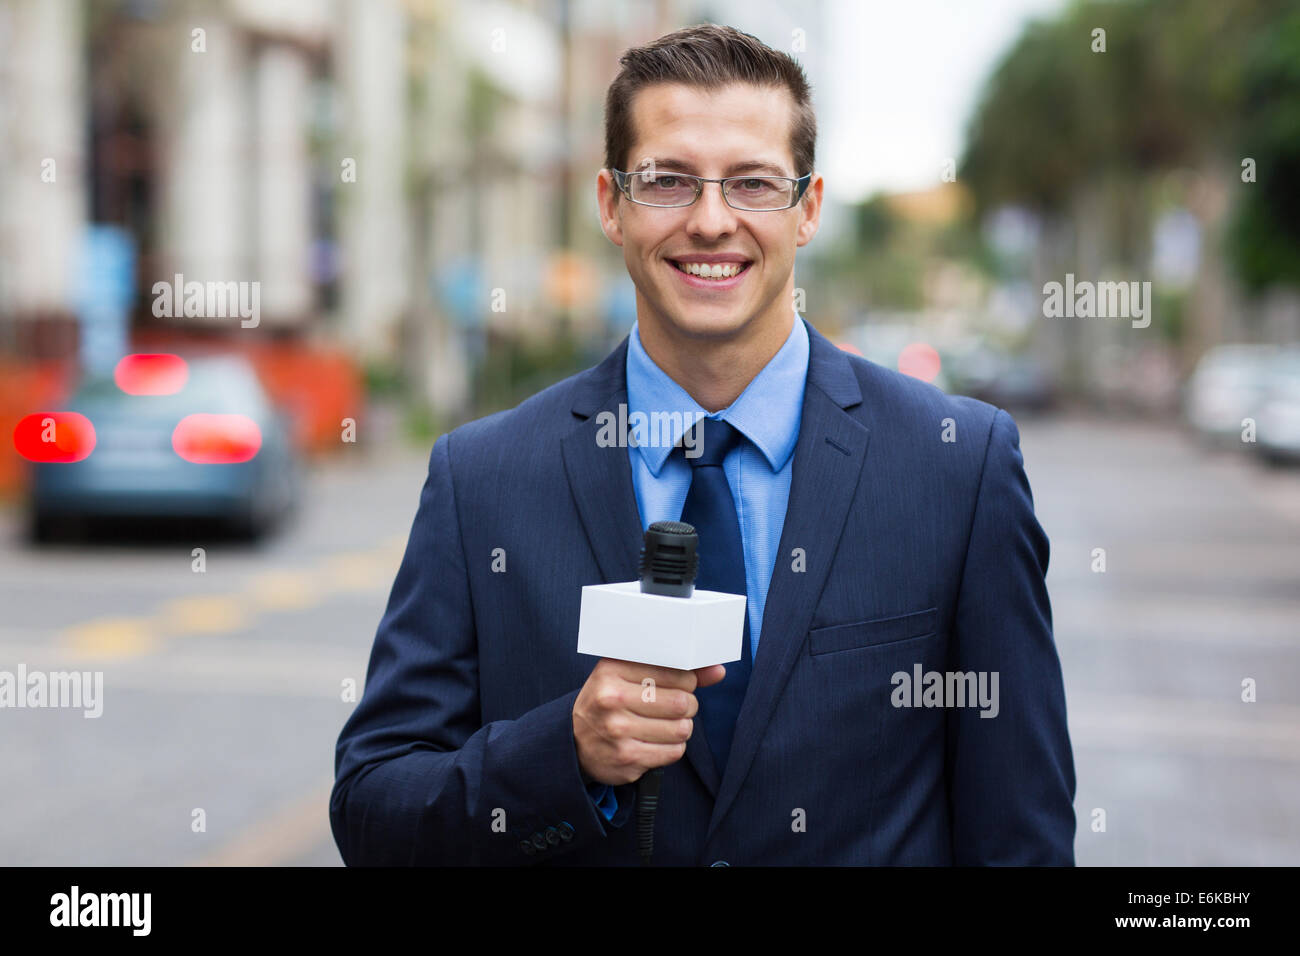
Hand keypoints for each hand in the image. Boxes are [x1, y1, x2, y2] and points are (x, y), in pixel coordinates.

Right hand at [573, 658, 725, 785]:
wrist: (573, 742)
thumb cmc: (610, 701)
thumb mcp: (630, 676)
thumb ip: (676, 670)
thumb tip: (719, 671)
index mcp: (613, 670)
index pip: (676, 672)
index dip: (687, 680)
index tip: (679, 684)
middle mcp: (612, 699)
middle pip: (683, 702)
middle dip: (688, 705)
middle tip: (677, 706)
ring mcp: (618, 731)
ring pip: (682, 729)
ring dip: (682, 727)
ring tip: (666, 724)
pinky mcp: (626, 759)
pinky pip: (673, 752)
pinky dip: (672, 747)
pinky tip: (656, 741)